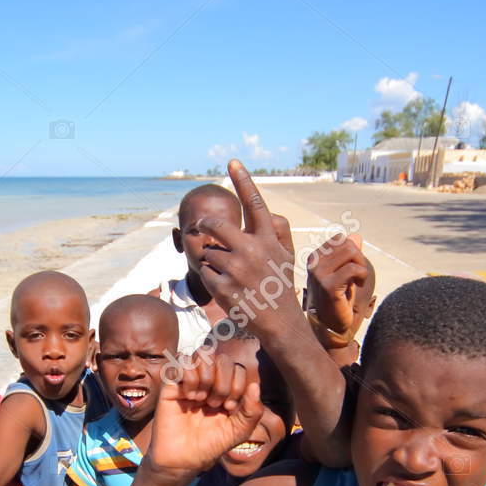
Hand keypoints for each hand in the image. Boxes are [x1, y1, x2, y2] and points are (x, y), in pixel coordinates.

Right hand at [145, 353, 263, 475]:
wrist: (183, 459)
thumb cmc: (211, 445)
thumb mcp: (239, 432)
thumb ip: (252, 412)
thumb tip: (255, 386)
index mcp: (228, 390)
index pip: (239, 369)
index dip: (238, 385)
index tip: (229, 407)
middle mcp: (210, 381)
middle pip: (222, 358)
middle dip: (223, 381)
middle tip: (215, 404)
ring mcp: (191, 380)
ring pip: (203, 353)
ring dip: (207, 376)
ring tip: (201, 398)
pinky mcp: (172, 382)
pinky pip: (182, 360)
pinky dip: (189, 376)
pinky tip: (188, 395)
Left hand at [193, 160, 298, 334]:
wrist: (281, 324)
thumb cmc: (281, 285)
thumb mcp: (286, 255)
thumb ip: (277, 231)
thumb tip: (268, 212)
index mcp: (269, 239)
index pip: (255, 204)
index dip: (243, 180)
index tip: (232, 161)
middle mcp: (253, 250)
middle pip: (216, 225)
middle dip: (204, 224)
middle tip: (199, 225)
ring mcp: (237, 269)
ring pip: (208, 252)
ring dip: (212, 260)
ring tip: (231, 275)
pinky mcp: (224, 287)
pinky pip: (205, 272)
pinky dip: (210, 278)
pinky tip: (227, 288)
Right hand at [305, 227, 374, 345]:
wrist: (329, 325)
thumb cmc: (336, 298)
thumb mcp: (342, 272)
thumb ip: (348, 253)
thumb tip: (356, 236)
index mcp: (314, 258)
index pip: (340, 240)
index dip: (352, 252)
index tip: (351, 269)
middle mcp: (313, 263)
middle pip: (347, 244)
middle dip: (359, 258)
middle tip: (358, 275)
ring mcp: (319, 274)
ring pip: (351, 252)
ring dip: (361, 265)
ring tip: (358, 279)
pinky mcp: (329, 286)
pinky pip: (353, 269)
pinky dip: (362, 275)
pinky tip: (358, 285)